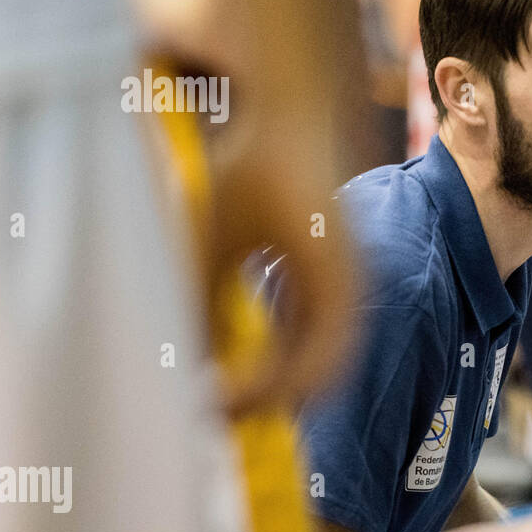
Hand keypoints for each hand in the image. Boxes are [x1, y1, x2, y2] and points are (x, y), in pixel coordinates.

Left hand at [205, 128, 359, 417]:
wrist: (293, 115)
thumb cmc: (256, 164)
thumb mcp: (213, 232)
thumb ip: (198, 296)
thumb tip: (184, 360)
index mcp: (332, 280)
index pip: (310, 366)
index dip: (262, 397)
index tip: (210, 404)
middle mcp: (347, 291)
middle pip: (321, 376)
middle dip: (268, 402)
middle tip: (212, 416)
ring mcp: (341, 289)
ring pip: (318, 362)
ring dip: (273, 386)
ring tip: (218, 396)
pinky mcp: (327, 283)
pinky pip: (309, 339)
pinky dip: (276, 362)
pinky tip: (232, 365)